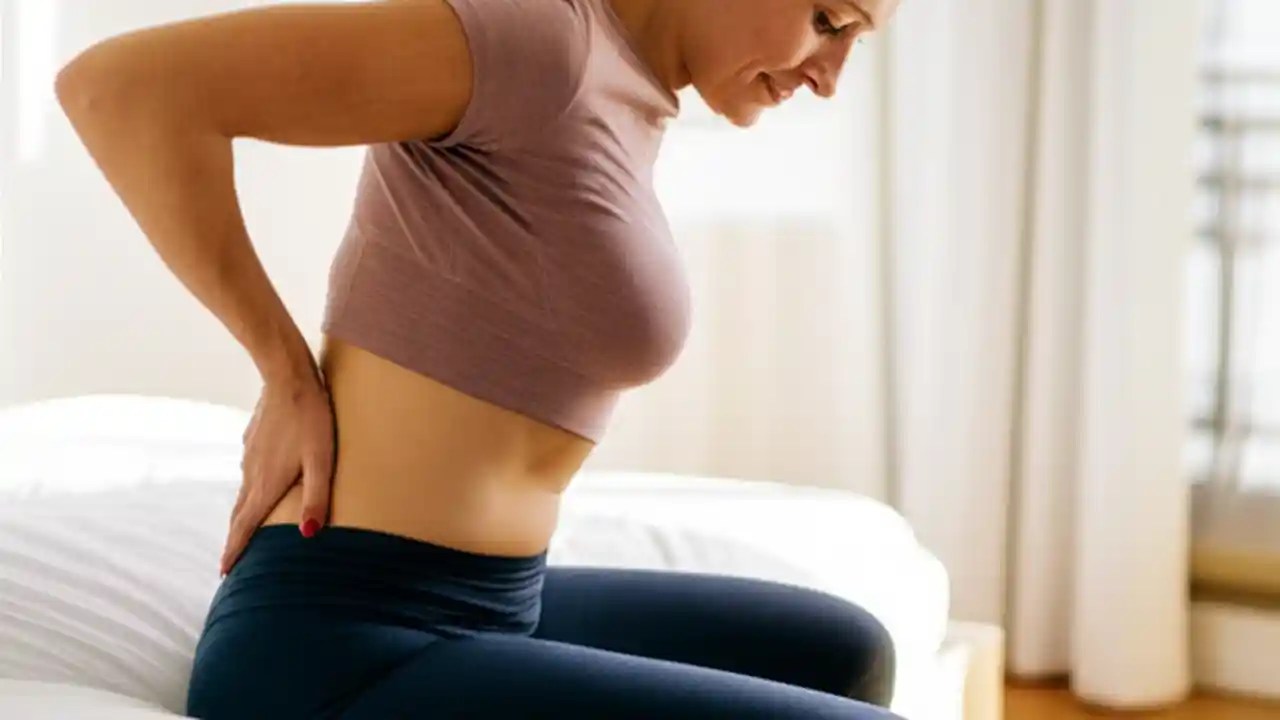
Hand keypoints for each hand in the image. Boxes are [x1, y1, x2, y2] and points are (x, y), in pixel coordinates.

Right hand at [220, 368, 335, 574]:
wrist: (287, 376)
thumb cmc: (311, 419)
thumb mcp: (321, 460)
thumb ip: (317, 497)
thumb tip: (308, 534)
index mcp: (266, 484)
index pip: (244, 526)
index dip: (234, 550)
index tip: (223, 572)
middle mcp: (252, 473)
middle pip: (239, 513)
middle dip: (235, 538)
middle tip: (230, 560)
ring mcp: (249, 454)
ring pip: (244, 491)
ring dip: (243, 513)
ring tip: (246, 527)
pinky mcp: (253, 438)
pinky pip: (249, 471)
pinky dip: (251, 487)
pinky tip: (260, 483)